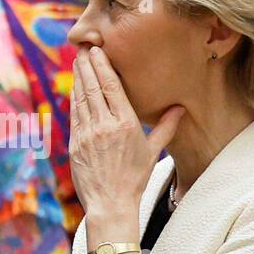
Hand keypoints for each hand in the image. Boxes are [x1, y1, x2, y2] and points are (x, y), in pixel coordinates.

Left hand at [70, 45, 182, 222]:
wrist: (110, 204)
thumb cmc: (134, 179)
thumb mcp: (152, 152)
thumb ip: (165, 127)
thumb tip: (180, 108)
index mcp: (125, 124)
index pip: (111, 87)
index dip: (102, 66)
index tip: (96, 51)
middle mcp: (104, 126)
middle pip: (93, 88)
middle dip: (87, 66)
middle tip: (82, 49)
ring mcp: (87, 134)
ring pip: (80, 99)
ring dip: (78, 78)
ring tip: (77, 63)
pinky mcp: (75, 144)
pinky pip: (74, 115)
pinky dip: (73, 99)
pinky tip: (74, 89)